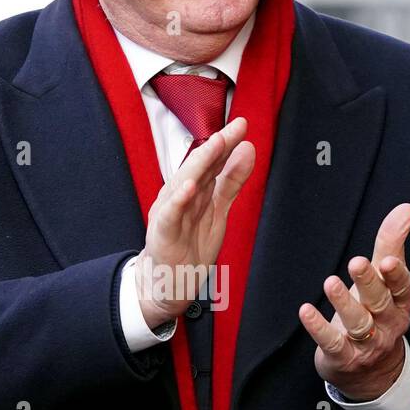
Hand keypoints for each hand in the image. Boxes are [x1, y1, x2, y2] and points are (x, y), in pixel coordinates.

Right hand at [136, 118, 255, 327]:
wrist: (167, 284)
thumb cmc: (189, 246)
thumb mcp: (218, 210)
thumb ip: (232, 180)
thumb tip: (248, 149)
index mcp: (195, 191)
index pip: (212, 163)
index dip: (226, 144)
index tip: (242, 125)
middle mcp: (180, 197)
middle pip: (198, 168)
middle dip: (215, 147)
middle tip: (232, 130)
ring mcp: (169, 214)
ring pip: (183, 184)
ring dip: (198, 165)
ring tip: (214, 146)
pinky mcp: (162, 233)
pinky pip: (170, 215)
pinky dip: (178, 200)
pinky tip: (189, 187)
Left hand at [299, 202, 409, 400]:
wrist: (372, 371)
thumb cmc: (377, 314)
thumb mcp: (384, 280)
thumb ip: (392, 244)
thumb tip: (406, 208)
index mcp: (400, 302)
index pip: (401, 287)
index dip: (396, 275)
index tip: (388, 260)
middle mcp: (387, 323)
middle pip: (379, 302)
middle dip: (369, 283)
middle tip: (357, 262)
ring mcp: (367, 344)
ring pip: (358, 323)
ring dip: (344, 303)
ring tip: (330, 282)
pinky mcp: (344, 357)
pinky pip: (332, 343)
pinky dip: (318, 328)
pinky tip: (306, 310)